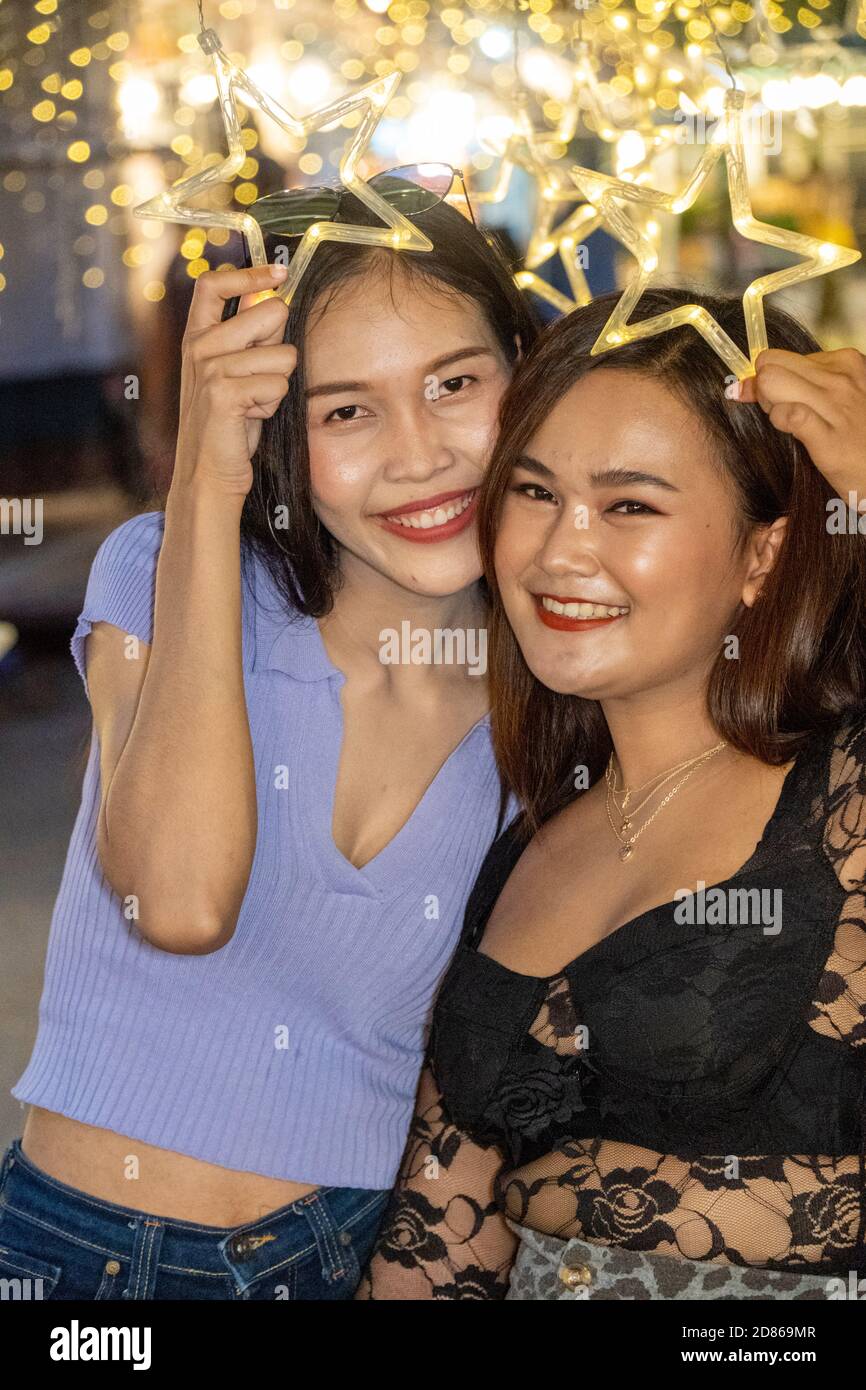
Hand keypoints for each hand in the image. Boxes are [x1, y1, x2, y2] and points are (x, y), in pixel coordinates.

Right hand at [173, 263, 295, 498]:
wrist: (207, 475)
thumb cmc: (228, 426)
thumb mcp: (233, 373)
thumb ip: (248, 337)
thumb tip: (273, 298)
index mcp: (197, 336)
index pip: (213, 283)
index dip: (250, 274)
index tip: (280, 272)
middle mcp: (199, 346)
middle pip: (271, 313)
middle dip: (279, 347)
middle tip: (258, 379)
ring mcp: (209, 368)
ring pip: (283, 355)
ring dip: (278, 384)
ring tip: (253, 404)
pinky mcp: (224, 393)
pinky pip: (279, 384)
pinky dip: (273, 405)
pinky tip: (251, 418)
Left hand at [729, 347, 865, 498]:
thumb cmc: (854, 436)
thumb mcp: (831, 399)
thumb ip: (790, 385)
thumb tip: (738, 387)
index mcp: (844, 362)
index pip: (777, 356)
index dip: (769, 379)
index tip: (781, 399)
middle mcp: (841, 378)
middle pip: (769, 366)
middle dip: (763, 389)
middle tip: (783, 411)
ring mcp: (836, 406)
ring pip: (771, 382)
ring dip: (770, 407)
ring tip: (792, 425)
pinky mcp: (829, 436)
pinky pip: (786, 414)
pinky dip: (780, 422)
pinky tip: (795, 434)